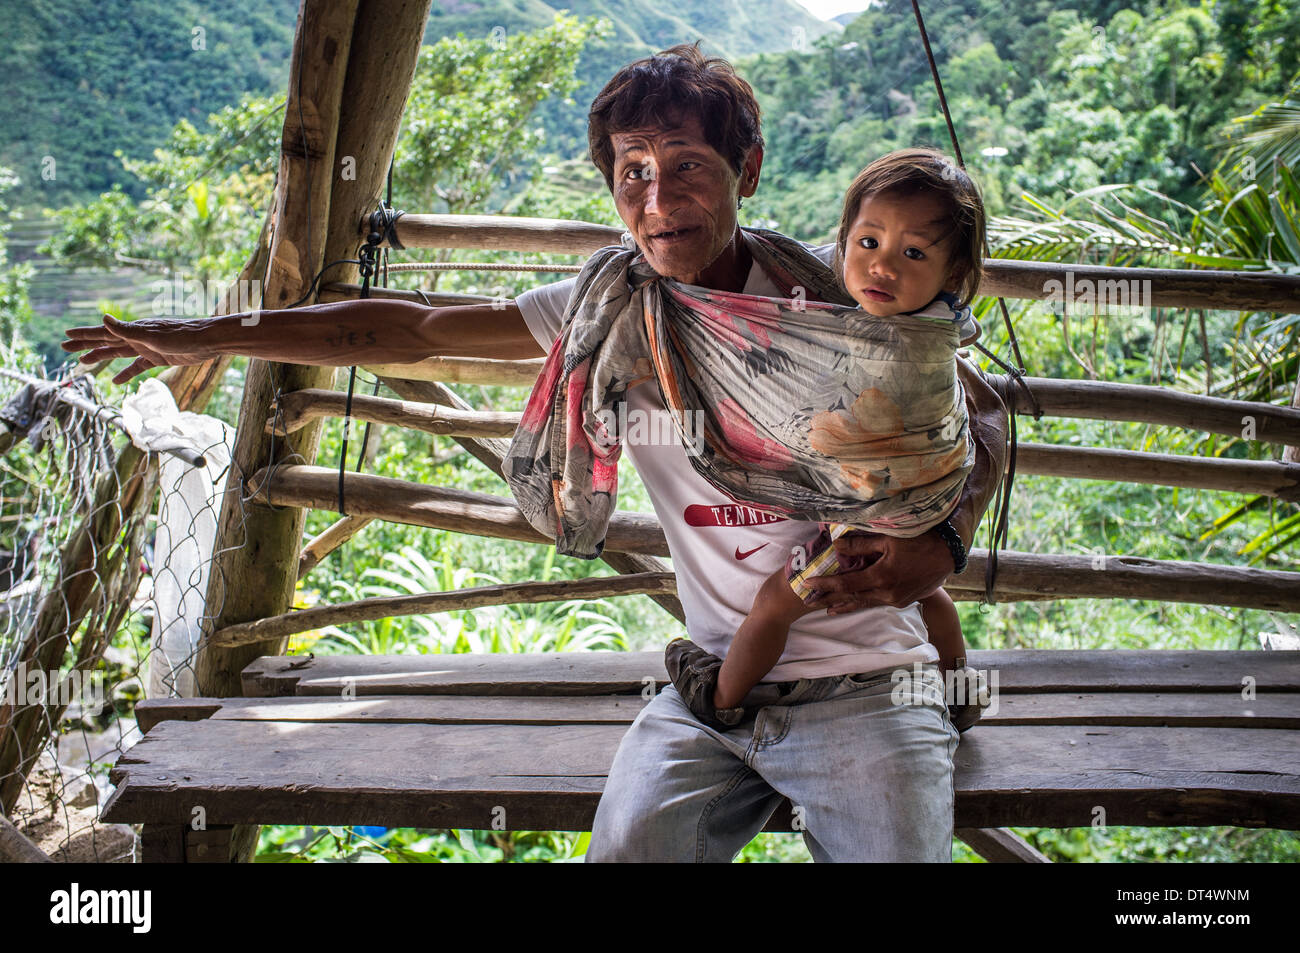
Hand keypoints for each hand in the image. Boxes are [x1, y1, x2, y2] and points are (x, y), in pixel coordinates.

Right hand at [62, 314, 217, 384]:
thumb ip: (127, 330)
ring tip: (84, 363)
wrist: (208, 341)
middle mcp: (137, 337)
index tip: (65, 335)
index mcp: (133, 330)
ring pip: (118, 353)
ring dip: (101, 357)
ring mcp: (147, 347)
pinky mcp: (158, 357)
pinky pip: (138, 366)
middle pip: (106, 341)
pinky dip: (126, 373)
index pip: (102, 332)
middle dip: (86, 345)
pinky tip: (117, 381)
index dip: (84, 334)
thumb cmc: (182, 336)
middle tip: (65, 348)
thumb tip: (103, 318)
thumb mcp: (152, 336)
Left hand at [803, 530, 952, 613]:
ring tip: (828, 608)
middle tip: (808, 601)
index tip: (808, 583)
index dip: (826, 584)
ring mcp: (896, 599)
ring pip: (864, 603)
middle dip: (829, 599)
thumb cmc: (920, 540)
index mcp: (881, 578)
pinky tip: (855, 603)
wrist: (949, 553)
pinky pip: (877, 602)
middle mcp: (887, 593)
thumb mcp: (888, 538)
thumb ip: (861, 544)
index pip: (846, 584)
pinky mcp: (903, 600)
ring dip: (845, 604)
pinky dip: (862, 602)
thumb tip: (837, 547)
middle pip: (852, 598)